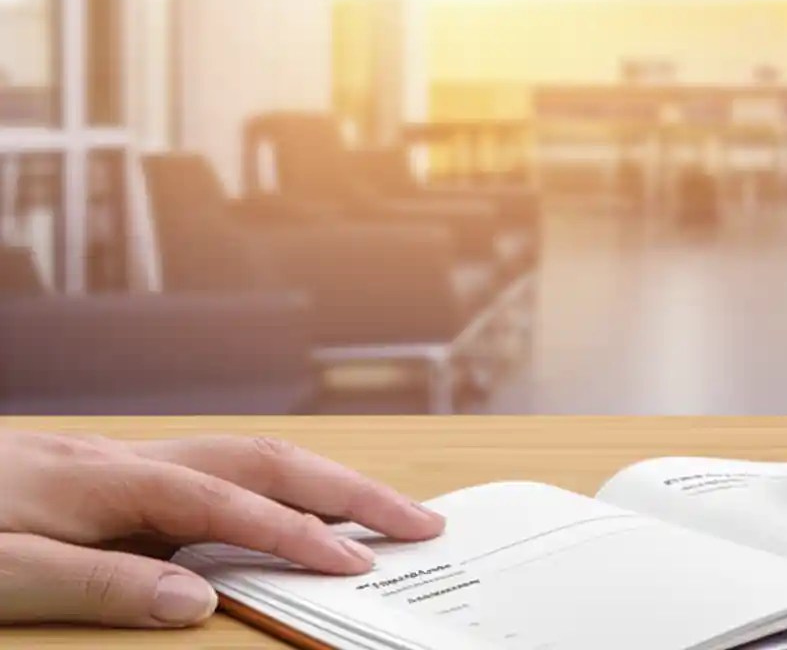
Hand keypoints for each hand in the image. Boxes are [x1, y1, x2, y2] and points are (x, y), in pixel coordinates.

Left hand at [0, 433, 444, 627]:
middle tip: (419, 519)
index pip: (231, 502)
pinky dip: (282, 488)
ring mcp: (128, 464)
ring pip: (252, 457)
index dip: (299, 533)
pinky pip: (225, 473)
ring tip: (382, 511)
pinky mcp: (119, 479)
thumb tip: (197, 600)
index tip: (359, 564)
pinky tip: (294, 509)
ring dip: (325, 480)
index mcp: (109, 481)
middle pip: (267, 459)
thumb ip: (96, 585)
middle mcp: (133, 461)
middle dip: (349, 487)